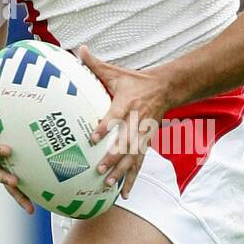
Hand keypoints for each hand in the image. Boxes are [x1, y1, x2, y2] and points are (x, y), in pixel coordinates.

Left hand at [0, 115, 34, 213]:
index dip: (22, 199)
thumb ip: (42, 143)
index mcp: (4, 167)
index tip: (31, 211)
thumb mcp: (24, 136)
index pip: (14, 187)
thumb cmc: (9, 125)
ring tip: (7, 150)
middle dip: (6, 179)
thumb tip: (74, 145)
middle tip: (16, 181)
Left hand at [77, 44, 171, 199]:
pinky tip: (124, 194)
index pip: (115, 116)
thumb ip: (95, 64)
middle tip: (99, 169)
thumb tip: (78, 49)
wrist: (166, 89)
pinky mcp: (147, 143)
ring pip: (133, 156)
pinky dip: (132, 179)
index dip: (105, 127)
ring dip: (122, 172)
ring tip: (109, 184)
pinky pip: (139, 164)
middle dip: (114, 157)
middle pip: (126, 142)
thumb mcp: (116, 72)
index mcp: (127, 103)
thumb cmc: (135, 81)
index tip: (93, 137)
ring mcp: (143, 135)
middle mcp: (136, 121)